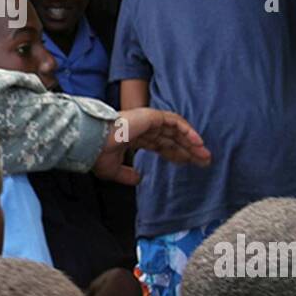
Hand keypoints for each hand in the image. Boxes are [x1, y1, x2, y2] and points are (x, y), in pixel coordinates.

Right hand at [92, 108, 210, 185]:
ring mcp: (146, 120)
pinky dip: (187, 131)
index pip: (159, 144)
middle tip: (203, 161)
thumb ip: (127, 174)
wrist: (91, 143)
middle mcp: (141, 128)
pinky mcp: (150, 116)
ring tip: (204, 154)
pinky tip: (197, 142)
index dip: (175, 154)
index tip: (188, 164)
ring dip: (191, 141)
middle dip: (188, 149)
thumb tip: (138, 179)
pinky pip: (174, 122)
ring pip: (175, 130)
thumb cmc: (96, 154)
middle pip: (171, 138)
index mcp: (133, 137)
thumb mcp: (114, 170)